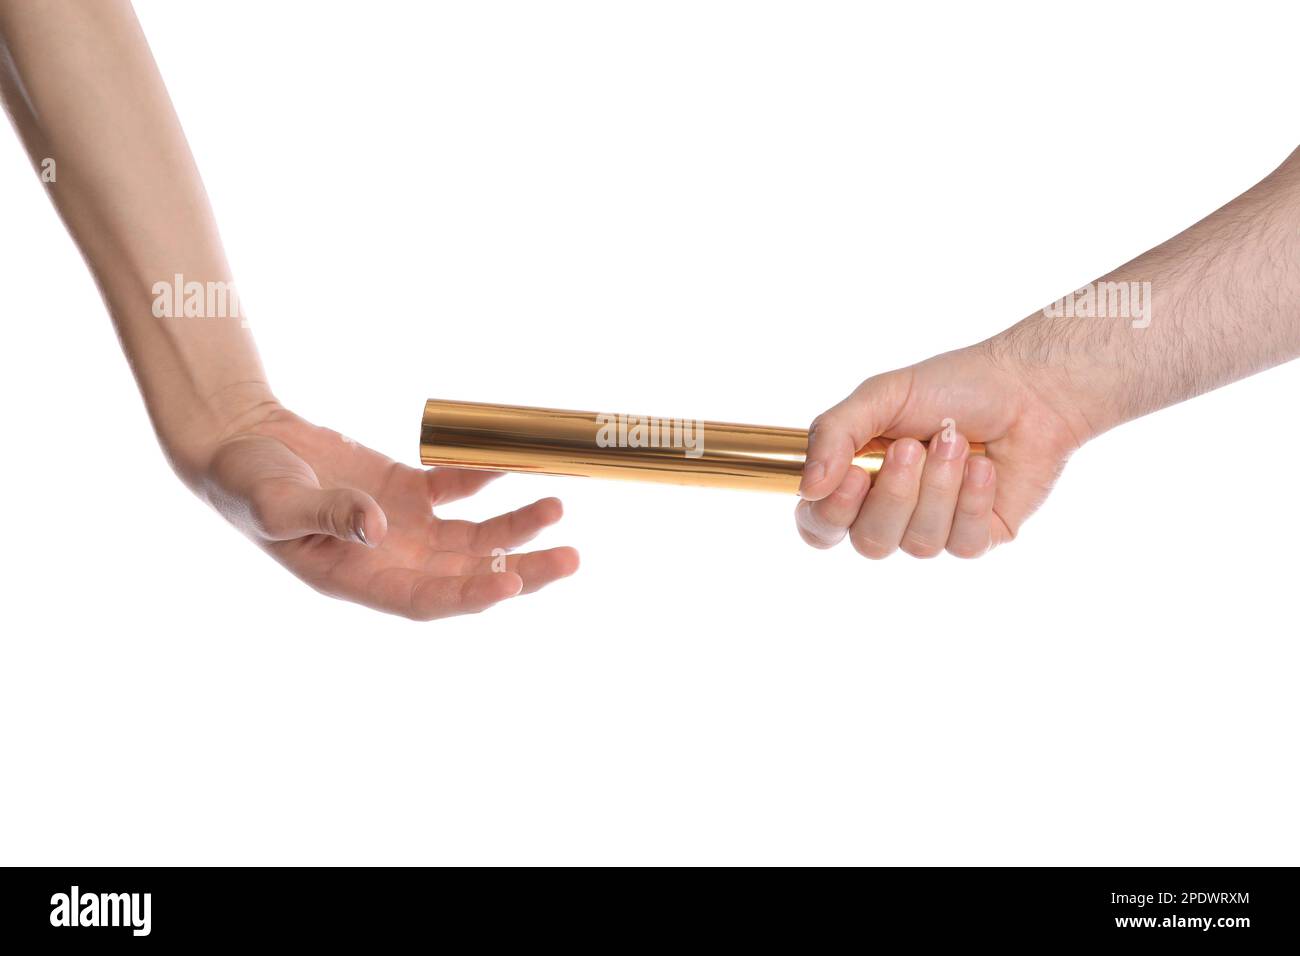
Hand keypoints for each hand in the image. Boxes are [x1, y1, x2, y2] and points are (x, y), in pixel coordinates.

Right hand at [197, 406, 578, 617]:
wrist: (242, 444)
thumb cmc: (246, 484)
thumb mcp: (277, 504)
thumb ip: (327, 517)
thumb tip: (377, 528)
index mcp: (358, 578)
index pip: (427, 600)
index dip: (471, 596)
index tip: (511, 583)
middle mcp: (392, 560)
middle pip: (469, 574)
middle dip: (522, 569)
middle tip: (571, 559)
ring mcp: (404, 526)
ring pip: (474, 536)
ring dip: (517, 526)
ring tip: (558, 506)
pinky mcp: (407, 490)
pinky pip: (456, 490)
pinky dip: (485, 480)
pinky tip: (511, 465)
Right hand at [795, 343, 1088, 557]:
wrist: (1027, 386)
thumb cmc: (952, 386)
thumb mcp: (880, 396)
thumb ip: (834, 433)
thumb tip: (809, 487)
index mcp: (856, 481)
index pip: (819, 527)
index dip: (830, 514)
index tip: (851, 475)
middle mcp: (890, 513)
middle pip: (870, 543)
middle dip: (895, 493)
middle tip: (913, 445)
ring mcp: (935, 529)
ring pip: (919, 543)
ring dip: (939, 487)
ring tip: (957, 441)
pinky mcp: (978, 537)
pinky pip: (963, 543)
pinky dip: (973, 499)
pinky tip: (985, 467)